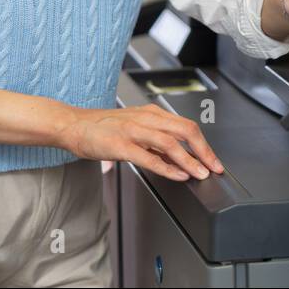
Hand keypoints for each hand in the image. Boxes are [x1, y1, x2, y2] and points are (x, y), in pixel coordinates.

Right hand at [60, 103, 223, 180]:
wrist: (74, 125)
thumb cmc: (103, 128)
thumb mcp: (134, 128)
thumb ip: (155, 141)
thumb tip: (178, 158)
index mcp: (151, 113)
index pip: (186, 126)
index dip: (203, 144)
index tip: (213, 160)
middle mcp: (145, 118)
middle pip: (185, 130)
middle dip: (204, 150)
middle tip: (214, 168)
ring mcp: (133, 130)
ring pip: (170, 142)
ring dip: (189, 159)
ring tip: (200, 173)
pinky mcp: (120, 144)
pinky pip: (148, 156)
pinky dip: (167, 166)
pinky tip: (177, 175)